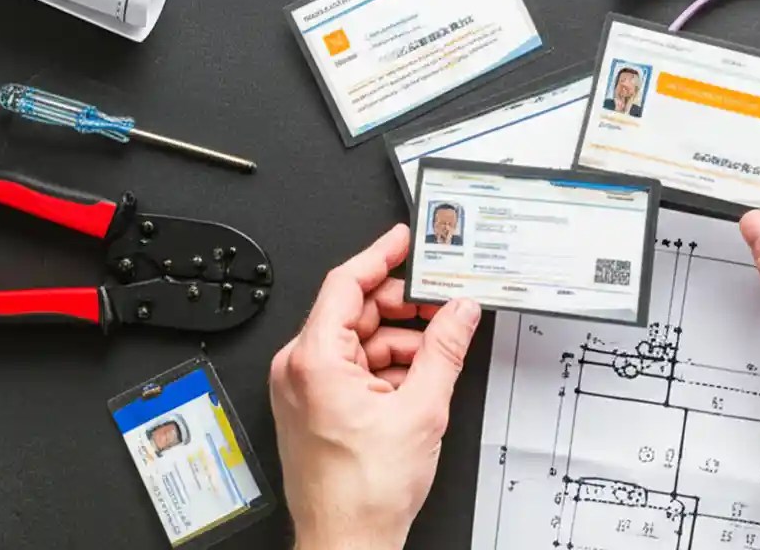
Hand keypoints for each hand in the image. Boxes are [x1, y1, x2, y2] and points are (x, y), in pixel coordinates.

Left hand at [269, 225, 481, 549]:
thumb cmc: (364, 491)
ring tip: (438, 346)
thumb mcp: (422, 409)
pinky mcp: (313, 404)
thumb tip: (460, 313)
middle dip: (401, 306)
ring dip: (398, 339)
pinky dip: (386, 364)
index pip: (345, 283)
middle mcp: (299, 369)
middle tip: (440, 301)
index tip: (402, 240)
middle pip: (353, 311)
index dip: (380, 255)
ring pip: (357, 339)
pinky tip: (418, 372)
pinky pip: (352, 366)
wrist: (348, 540)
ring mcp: (303, 387)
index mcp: (314, 360)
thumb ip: (445, 350)